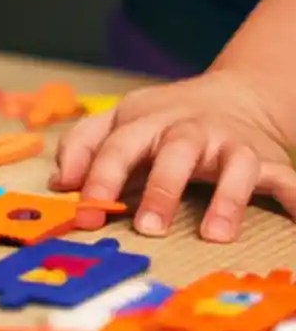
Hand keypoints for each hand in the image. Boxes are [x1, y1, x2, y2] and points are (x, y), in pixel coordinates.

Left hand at [51, 70, 295, 241]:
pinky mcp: (266, 159)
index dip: (99, 179)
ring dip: (227, 199)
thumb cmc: (160, 122)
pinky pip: (284, 177)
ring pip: (234, 165)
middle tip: (147, 228)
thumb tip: (59, 182)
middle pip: (175, 152)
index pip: (118, 147)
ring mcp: (230, 144)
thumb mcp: (117, 122)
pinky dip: (294, 196)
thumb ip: (83, 146)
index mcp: (146, 122)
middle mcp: (190, 131)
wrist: (232, 95)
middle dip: (162, 189)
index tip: (85, 216)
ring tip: (215, 235)